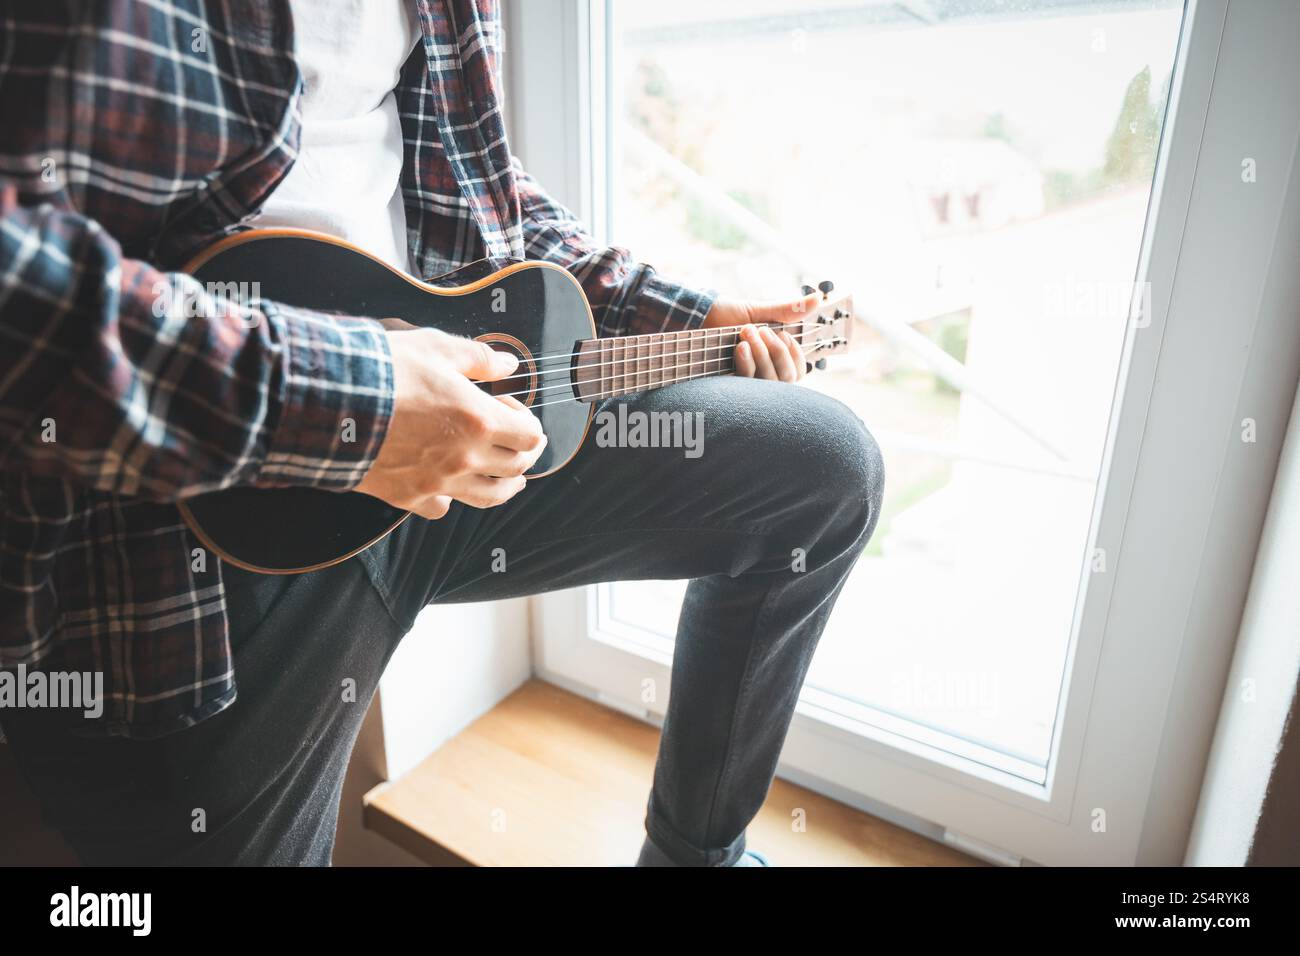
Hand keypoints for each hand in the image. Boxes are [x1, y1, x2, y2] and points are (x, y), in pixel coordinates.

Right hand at [355, 329, 546, 518]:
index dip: (527, 420)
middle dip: (524, 453)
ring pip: (489, 497)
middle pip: (516, 468)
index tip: (511, 408)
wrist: (328, 402)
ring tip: (510, 479)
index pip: (529, 435)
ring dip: (505, 486)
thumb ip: (478, 358)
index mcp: (479, 422)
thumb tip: (507, 365)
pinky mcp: (408, 496)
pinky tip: (449, 487)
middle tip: (518, 441)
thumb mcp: (435, 348)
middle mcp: (465, 459)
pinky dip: (451, 499)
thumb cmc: (382, 371)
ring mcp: (438, 482)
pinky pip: (442, 507)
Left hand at [704, 292, 819, 382]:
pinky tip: (740, 347)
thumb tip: (819, 297)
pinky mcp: (729, 386)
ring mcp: (745, 384)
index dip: (796, 355)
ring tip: (746, 332)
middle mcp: (761, 376)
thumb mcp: (758, 312)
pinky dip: (747, 364)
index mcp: (772, 361)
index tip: (784, 334)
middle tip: (761, 330)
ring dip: (762, 355)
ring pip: (768, 382)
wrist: (693, 319)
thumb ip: (787, 311)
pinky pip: (747, 384)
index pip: (797, 372)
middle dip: (776, 352)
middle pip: (786, 379)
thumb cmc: (725, 317)